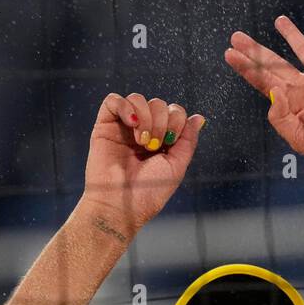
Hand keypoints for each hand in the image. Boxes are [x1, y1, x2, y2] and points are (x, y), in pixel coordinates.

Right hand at [82, 92, 205, 234]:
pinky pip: (113, 100)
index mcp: (161, 141)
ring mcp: (123, 128)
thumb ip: (188, 141)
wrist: (121, 205)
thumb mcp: (176, 166)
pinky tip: (132, 124)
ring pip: (138, 99)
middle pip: (158, 104)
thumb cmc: (148, 192)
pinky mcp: (104, 126)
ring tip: (142, 141)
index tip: (171, 141)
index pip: (174, 112)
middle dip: (162, 121)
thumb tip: (199, 118)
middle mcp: (143, 132)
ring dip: (146, 116)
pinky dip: (126, 107)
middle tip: (155, 145)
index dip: (177, 120)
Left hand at [224, 1, 303, 179]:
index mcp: (293, 106)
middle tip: (237, 36)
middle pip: (276, 64)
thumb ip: (282, 119)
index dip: (247, 68)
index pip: (264, 83)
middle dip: (256, 51)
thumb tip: (272, 90)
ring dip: (291, 35)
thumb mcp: (303, 141)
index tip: (230, 54)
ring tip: (278, 21)